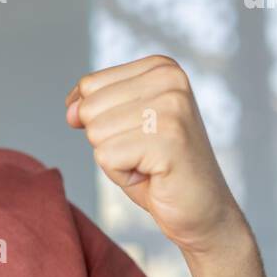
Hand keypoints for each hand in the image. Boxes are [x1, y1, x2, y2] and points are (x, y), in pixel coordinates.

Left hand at [66, 55, 243, 257]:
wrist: (205, 210)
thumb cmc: (160, 168)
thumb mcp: (123, 125)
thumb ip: (94, 106)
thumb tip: (70, 110)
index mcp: (161, 66)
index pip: (89, 86)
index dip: (101, 120)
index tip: (139, 134)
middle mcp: (170, 79)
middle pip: (89, 108)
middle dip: (107, 140)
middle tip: (145, 153)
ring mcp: (171, 107)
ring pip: (96, 133)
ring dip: (116, 159)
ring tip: (150, 163)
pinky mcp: (168, 139)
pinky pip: (107, 157)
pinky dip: (121, 175)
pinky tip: (153, 175)